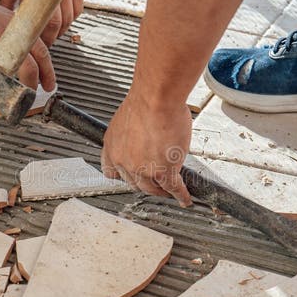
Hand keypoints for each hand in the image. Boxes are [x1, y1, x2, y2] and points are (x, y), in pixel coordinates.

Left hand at [0, 0, 81, 45]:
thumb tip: (2, 11)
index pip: (49, 22)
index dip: (45, 38)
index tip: (37, 44)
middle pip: (63, 23)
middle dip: (55, 36)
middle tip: (44, 44)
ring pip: (73, 15)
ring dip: (64, 27)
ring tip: (52, 34)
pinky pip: (79, 4)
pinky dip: (72, 14)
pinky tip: (64, 17)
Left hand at [101, 91, 192, 206]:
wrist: (156, 97)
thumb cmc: (146, 100)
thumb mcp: (128, 119)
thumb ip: (134, 135)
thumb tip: (145, 137)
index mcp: (112, 146)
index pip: (111, 171)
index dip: (123, 175)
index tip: (130, 177)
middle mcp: (124, 160)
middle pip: (134, 183)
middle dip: (145, 184)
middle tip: (155, 183)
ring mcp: (143, 168)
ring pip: (152, 188)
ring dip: (162, 191)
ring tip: (170, 191)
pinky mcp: (163, 171)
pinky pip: (173, 188)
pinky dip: (180, 195)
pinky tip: (184, 198)